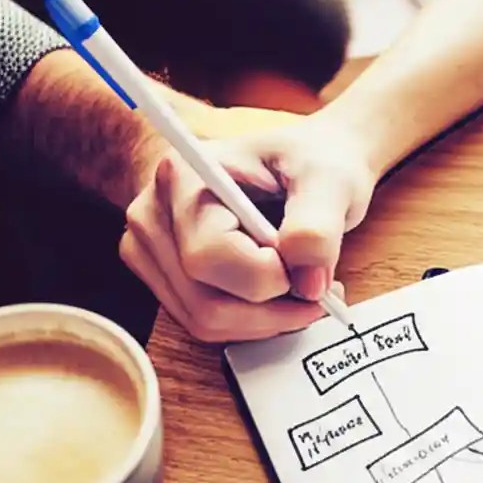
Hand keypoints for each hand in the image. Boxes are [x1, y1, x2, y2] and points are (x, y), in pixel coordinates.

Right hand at [119, 113, 375, 341]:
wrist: (299, 159)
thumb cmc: (311, 160)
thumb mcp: (330, 179)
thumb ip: (318, 227)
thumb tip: (308, 285)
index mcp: (184, 176)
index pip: (209, 255)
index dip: (266, 277)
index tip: (309, 268)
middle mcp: (155, 213)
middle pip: (204, 300)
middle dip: (272, 309)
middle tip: (319, 290)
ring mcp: (152, 249)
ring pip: (205, 320)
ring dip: (267, 321)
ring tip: (305, 291)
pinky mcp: (165, 277)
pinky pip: (206, 322)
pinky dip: (253, 322)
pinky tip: (282, 296)